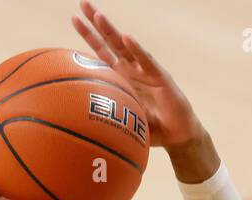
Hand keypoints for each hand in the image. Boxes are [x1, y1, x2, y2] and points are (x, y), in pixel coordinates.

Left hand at [71, 0, 204, 149]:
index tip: (74, 19)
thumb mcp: (124, 123)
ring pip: (125, 46)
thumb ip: (107, 118)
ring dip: (111, 31)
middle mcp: (132, 68)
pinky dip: (136, 49)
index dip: (89, 35)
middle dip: (96, 22)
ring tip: (97, 16)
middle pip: (110, 41)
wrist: (177, 136)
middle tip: (82, 3)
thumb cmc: (151, 129)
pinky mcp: (160, 77)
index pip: (102, 51)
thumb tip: (80, 121)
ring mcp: (146, 70)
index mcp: (121, 76)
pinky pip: (146, 61)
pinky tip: (126, 38)